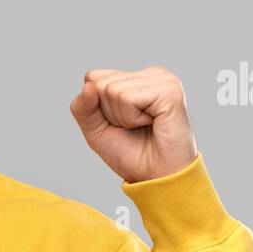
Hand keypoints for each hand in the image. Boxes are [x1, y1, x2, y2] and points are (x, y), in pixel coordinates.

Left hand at [69, 66, 198, 182]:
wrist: (158, 178)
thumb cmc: (132, 154)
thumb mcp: (96, 130)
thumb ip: (83, 107)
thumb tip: (88, 84)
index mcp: (138, 78)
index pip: (93, 78)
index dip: (97, 107)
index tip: (121, 123)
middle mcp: (152, 74)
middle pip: (101, 84)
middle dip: (110, 113)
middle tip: (134, 128)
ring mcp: (163, 80)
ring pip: (113, 90)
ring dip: (123, 118)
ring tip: (144, 126)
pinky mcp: (169, 90)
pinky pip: (128, 98)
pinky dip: (132, 118)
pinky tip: (153, 123)